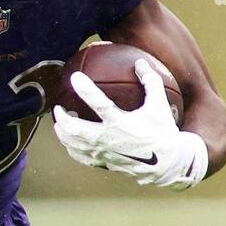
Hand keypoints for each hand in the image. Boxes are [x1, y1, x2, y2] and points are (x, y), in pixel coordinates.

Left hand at [52, 59, 208, 189]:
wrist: (167, 163)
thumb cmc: (163, 131)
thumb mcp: (159, 104)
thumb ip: (150, 81)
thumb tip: (139, 61)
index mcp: (121, 123)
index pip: (98, 104)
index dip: (85, 89)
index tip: (74, 77)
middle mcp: (109, 139)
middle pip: (76, 130)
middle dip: (63, 118)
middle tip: (58, 108)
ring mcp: (104, 153)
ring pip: (73, 144)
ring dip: (63, 133)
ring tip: (59, 124)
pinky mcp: (104, 162)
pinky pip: (81, 157)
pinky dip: (72, 148)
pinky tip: (70, 141)